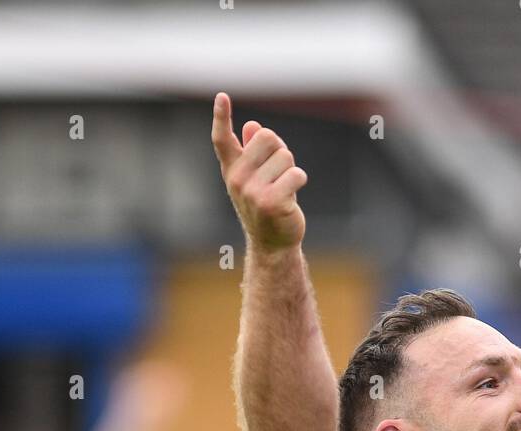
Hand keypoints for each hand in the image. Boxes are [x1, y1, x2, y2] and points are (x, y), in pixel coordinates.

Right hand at [211, 92, 307, 251]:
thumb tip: (253, 126)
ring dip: (291, 170)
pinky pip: (296, 174)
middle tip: (279, 174)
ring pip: (285, 156)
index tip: (222, 97)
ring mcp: (252, 192)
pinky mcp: (271, 202)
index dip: (221, 117)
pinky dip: (299, 180)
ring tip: (284, 190)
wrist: (273, 244)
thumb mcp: (257, 178)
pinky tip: (292, 197)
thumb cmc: (267, 206)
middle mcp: (237, 179)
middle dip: (280, 151)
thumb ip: (254, 151)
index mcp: (232, 170)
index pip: (222, 140)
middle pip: (267, 137)